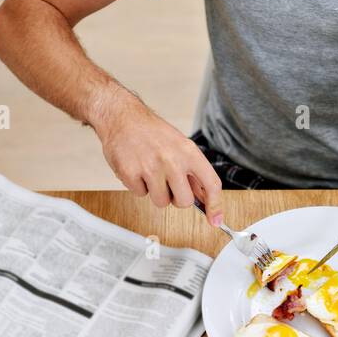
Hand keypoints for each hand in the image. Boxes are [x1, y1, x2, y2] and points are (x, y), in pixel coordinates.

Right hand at [90, 86, 223, 225]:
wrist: (122, 117)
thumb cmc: (152, 133)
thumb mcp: (180, 145)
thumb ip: (192, 171)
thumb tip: (204, 197)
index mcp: (189, 152)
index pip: (211, 184)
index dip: (215, 205)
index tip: (215, 220)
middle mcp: (172, 160)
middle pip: (184, 202)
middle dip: (176, 198)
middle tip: (167, 183)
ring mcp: (151, 167)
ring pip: (161, 202)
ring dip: (155, 192)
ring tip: (149, 172)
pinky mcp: (130, 173)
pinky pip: (140, 194)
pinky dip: (137, 185)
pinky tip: (136, 168)